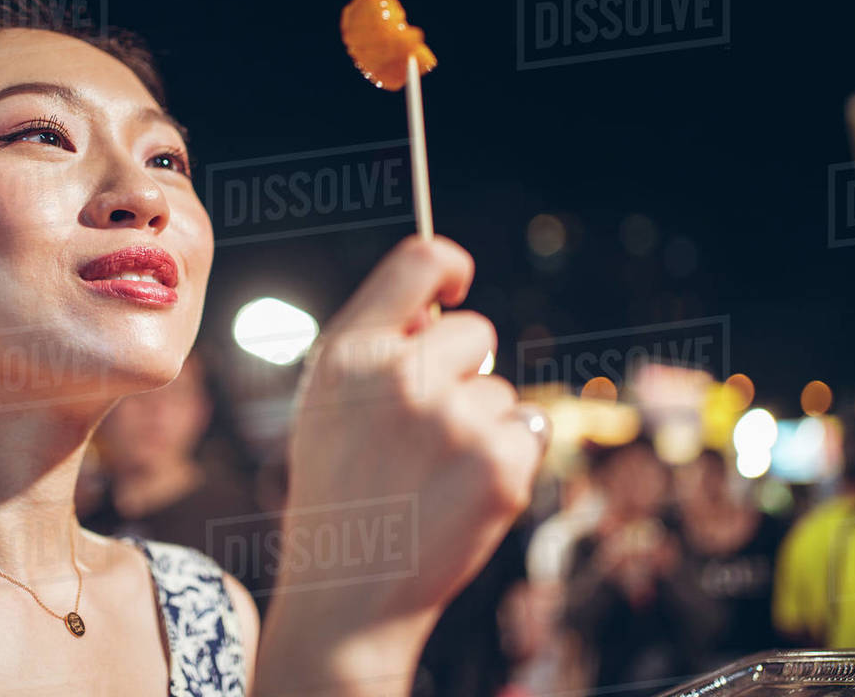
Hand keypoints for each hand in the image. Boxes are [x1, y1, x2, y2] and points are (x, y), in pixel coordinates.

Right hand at [256, 235, 545, 695]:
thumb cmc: (339, 491)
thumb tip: (438, 310)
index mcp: (350, 354)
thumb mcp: (324, 405)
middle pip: (476, 332)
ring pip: (502, 392)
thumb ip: (374, 346)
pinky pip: (529, 429)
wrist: (349, 593)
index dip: (448, 265)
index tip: (458, 286)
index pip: (417, 261)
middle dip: (465, 370)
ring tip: (433, 477)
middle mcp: (401, 378)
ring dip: (483, 425)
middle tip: (427, 429)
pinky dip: (509, 460)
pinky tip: (464, 495)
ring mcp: (454, 422)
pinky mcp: (500, 466)